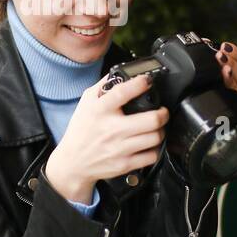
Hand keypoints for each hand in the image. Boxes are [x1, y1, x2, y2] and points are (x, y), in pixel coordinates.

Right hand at [44, 74, 169, 204]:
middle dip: (162, 113)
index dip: (140, 84)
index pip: (122, 93)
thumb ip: (102, 86)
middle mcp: (111, 129)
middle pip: (151, 120)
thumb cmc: (81, 131)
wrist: (73, 162)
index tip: (147, 80)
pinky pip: (151, 155)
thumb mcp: (86, 103)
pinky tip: (148, 144)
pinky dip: (154, 148)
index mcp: (100, 111)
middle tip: (161, 111)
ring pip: (155, 137)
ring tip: (155, 128)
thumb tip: (119, 72)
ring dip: (160, 130)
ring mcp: (119, 148)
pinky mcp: (125, 164)